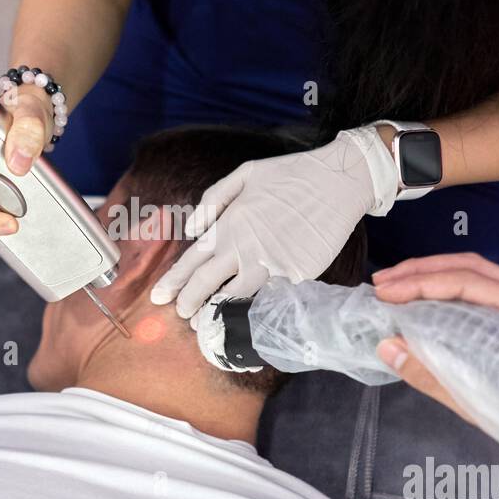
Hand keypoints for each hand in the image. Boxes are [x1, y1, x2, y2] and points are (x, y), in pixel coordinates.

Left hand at [150, 127, 398, 317]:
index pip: (193, 260)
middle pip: (207, 284)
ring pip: (235, 298)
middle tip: (181, 315)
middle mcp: (245, 248)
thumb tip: (192, 229)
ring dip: (216, 313)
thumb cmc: (290, 174)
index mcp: (229, 224)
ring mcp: (271, 265)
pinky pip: (269, 297)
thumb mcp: (245, 174)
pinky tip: (244, 318)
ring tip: (203, 324)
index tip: (159, 297)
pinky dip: (254, 309)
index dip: (174, 282)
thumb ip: (212, 201)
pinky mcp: (296, 276)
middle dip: (189, 303)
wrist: (338, 181)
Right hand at [373, 253, 498, 420]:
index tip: (387, 294)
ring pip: (479, 272)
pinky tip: (429, 298)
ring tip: (397, 285)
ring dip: (434, 274)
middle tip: (382, 285)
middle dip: (420, 271)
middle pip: (471, 267)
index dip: (420, 284)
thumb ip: (433, 374)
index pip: (467, 282)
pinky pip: (489, 288)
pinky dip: (453, 287)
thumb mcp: (484, 404)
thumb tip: (388, 348)